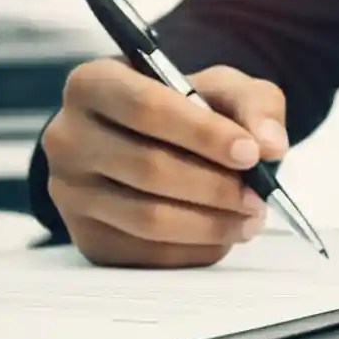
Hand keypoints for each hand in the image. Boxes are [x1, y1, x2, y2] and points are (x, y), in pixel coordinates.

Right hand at [42, 60, 287, 267]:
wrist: (148, 141)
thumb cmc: (182, 108)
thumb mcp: (220, 88)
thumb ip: (254, 105)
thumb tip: (270, 144)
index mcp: (92, 84)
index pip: (145, 108)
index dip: (203, 134)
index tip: (250, 152)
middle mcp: (67, 137)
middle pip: (148, 168)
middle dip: (215, 186)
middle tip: (259, 195)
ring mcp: (71, 193)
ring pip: (148, 218)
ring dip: (210, 223)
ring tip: (250, 216)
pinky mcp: (88, 238)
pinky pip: (147, 254)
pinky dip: (196, 249)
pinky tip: (223, 233)